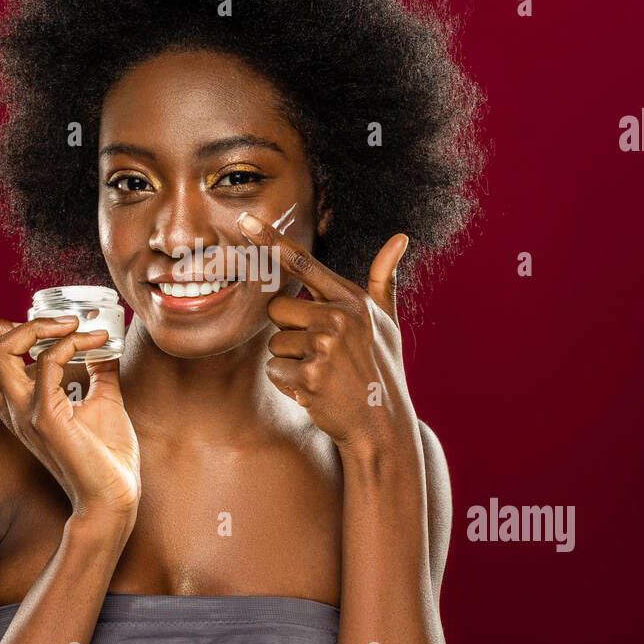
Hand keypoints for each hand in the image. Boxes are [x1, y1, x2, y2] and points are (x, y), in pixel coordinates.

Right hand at [0, 317, 139, 522]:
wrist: (115, 496)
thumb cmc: (107, 458)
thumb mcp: (102, 402)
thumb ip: (98, 370)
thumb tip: (106, 344)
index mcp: (17, 405)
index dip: (1, 333)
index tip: (49, 328)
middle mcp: (12, 408)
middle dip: (3, 325)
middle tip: (54, 325)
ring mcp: (26, 413)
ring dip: (39, 326)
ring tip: (76, 327)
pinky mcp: (47, 418)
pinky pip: (48, 362)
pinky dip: (72, 343)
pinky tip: (97, 345)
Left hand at [237, 212, 416, 450]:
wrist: (383, 424)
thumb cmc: (381, 369)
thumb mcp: (387, 323)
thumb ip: (383, 280)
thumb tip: (399, 238)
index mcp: (352, 300)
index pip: (303, 263)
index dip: (270, 240)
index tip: (244, 220)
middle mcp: (339, 318)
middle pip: (276, 310)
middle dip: (289, 332)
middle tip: (320, 353)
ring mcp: (324, 348)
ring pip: (275, 344)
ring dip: (291, 362)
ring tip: (324, 374)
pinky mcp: (310, 376)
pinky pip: (275, 371)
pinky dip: (289, 384)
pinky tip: (317, 391)